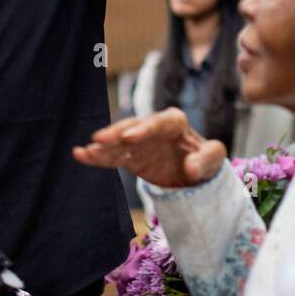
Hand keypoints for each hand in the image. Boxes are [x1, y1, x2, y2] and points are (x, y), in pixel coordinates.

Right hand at [73, 107, 225, 187]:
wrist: (194, 173)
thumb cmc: (205, 159)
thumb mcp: (215, 158)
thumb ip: (208, 159)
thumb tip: (191, 167)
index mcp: (175, 122)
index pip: (160, 122)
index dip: (145, 128)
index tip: (130, 137)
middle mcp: (153, 127)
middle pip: (133, 127)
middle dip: (116, 133)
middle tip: (99, 139)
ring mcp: (138, 141)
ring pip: (118, 141)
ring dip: (102, 146)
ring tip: (85, 151)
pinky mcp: (129, 155)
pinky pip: (111, 156)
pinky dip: (97, 156)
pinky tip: (80, 155)